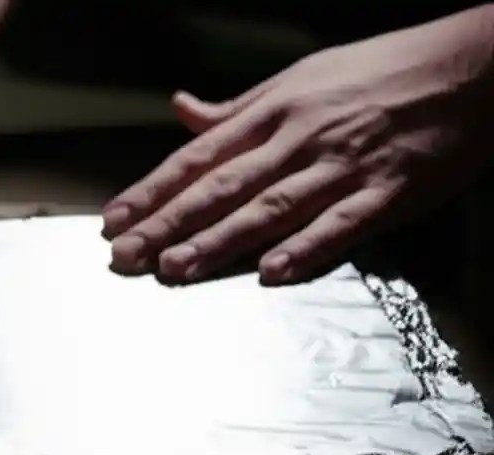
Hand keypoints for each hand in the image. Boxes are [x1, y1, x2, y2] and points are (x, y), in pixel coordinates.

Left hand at [103, 5, 493, 284]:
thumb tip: (182, 111)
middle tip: (124, 258)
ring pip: (269, 208)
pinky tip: (270, 272)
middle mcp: (299, 139)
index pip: (198, 158)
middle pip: (221, 188)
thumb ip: (237, 108)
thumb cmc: (380, 70)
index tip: (113, 221)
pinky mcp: (388, 191)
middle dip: (167, 225)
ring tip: (174, 269)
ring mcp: (343, 166)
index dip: (152, 192)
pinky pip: (341, 224)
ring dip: (218, 241)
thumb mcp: (300, 77)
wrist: (472, 65)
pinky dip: (306, 247)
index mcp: (273, 112)